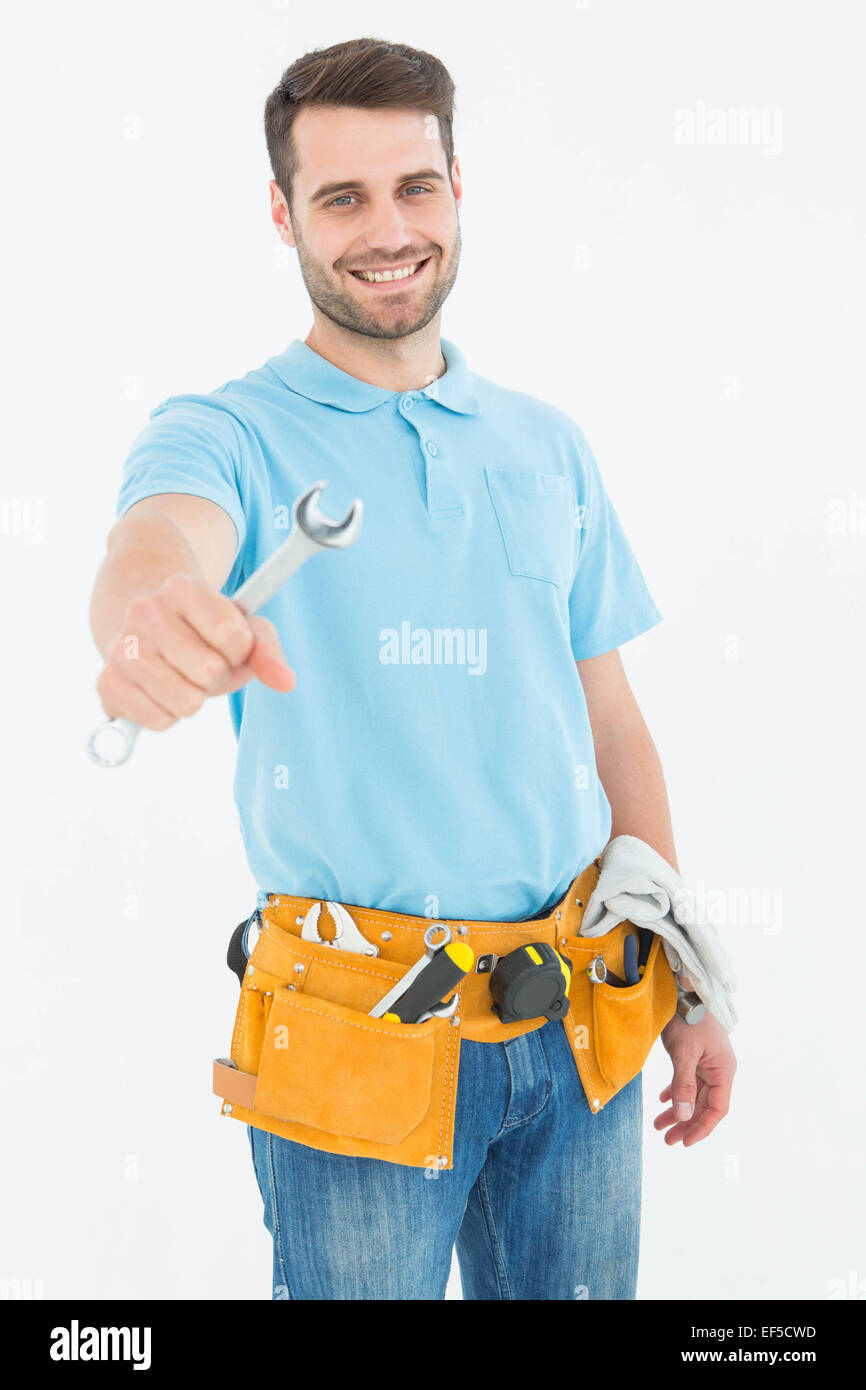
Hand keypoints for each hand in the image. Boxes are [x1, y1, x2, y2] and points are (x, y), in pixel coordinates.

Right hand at [96, 572, 294, 730]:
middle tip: (203, 663)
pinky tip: (160, 690)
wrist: (139, 620)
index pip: (234, 637)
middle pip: (211, 673)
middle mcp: (145, 613)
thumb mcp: (240, 626)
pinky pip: (160, 721)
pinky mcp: (107, 683)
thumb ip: (267, 651)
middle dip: (217, 676)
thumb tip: (287, 682)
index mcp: (182, 589)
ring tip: (182, 676)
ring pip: (186, 703)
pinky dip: (168, 714)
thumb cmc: (200, 628)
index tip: (229, 642)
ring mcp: (121, 648)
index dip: (241, 650)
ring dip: (193, 698)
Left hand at [655, 1012, 735, 1145]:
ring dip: (677, 1110)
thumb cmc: (687, 1017)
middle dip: (686, 1123)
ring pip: (694, 1094)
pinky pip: (687, 1080)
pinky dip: (675, 1091)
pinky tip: (662, 1100)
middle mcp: (718, 1069)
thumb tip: (683, 1116)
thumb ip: (683, 1084)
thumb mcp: (684, 1052)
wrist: (683, 988)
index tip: (685, 1142)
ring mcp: (707, 1062)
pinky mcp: (695, 1055)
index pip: (717, 1109)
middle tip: (667, 1140)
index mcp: (723, 1070)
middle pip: (704, 1104)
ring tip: (658, 1125)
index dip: (702, 1127)